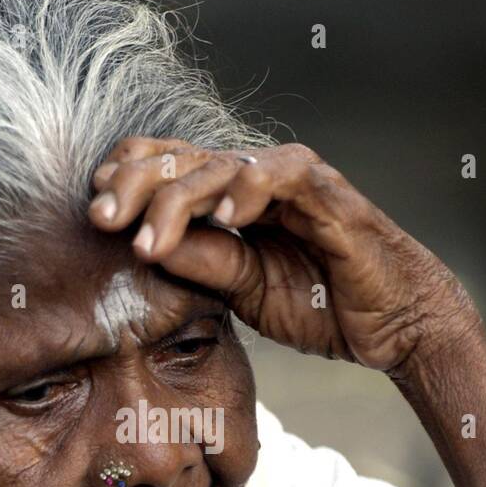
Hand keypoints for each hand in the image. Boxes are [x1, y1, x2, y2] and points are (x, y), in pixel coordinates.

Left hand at [87, 138, 480, 373]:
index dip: (128, 180)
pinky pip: (284, 175)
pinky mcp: (328, 194)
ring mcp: (292, 182)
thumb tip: (142, 245)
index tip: (93, 211)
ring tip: (148, 236)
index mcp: (231, 199)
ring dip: (179, 196)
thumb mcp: (243, 290)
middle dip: (135, 185)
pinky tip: (222, 217)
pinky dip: (250, 189)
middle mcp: (256, 180)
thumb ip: (200, 263)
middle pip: (184, 159)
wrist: (392, 327)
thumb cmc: (322, 305)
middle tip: (102, 217)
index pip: (170, 170)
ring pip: (222, 164)